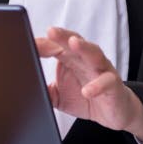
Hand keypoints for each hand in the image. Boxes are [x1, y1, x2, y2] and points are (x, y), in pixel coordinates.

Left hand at [36, 26, 142, 143]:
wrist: (115, 111)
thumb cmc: (86, 97)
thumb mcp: (59, 97)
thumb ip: (45, 91)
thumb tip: (27, 88)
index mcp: (71, 59)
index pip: (56, 46)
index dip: (44, 45)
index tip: (32, 44)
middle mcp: (86, 60)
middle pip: (75, 43)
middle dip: (63, 36)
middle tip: (51, 31)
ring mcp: (101, 70)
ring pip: (94, 53)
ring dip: (84, 47)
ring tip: (73, 43)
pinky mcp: (113, 85)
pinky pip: (106, 82)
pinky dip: (97, 85)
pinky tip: (87, 90)